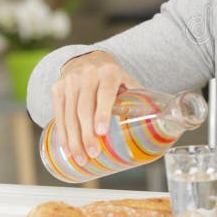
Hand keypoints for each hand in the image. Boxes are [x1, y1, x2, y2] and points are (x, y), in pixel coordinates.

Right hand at [51, 51, 142, 166]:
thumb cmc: (111, 75)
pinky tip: (66, 148)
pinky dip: (62, 134)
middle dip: (86, 134)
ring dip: (73, 139)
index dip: (102, 113)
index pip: (105, 93)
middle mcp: (87, 74)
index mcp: (109, 72)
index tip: (101, 132)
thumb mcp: (126, 79)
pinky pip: (58, 114)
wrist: (86, 58)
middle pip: (84, 108)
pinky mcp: (57, 88)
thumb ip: (138, 96)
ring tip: (80, 158)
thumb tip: (159, 118)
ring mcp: (69, 81)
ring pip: (69, 114)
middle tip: (92, 154)